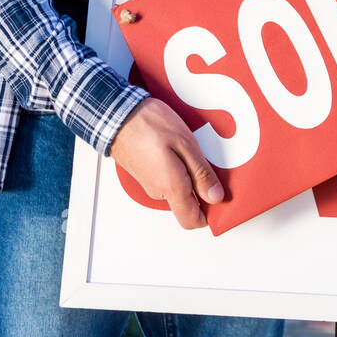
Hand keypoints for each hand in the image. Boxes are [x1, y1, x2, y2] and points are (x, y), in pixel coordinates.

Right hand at [109, 97, 222, 229]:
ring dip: (189, 174)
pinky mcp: (146, 174)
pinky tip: (178, 148)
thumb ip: (201, 174)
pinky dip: (177, 168)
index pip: (192, 221)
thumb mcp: (185, 144)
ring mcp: (150, 184)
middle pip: (187, 204)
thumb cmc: (149, 125)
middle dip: (202, 188)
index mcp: (172, 187)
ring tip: (191, 149)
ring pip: (178, 189)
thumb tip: (215, 197)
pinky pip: (167, 179)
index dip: (209, 214)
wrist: (116, 115)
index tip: (220, 196)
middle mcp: (159, 191)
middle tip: (208, 162)